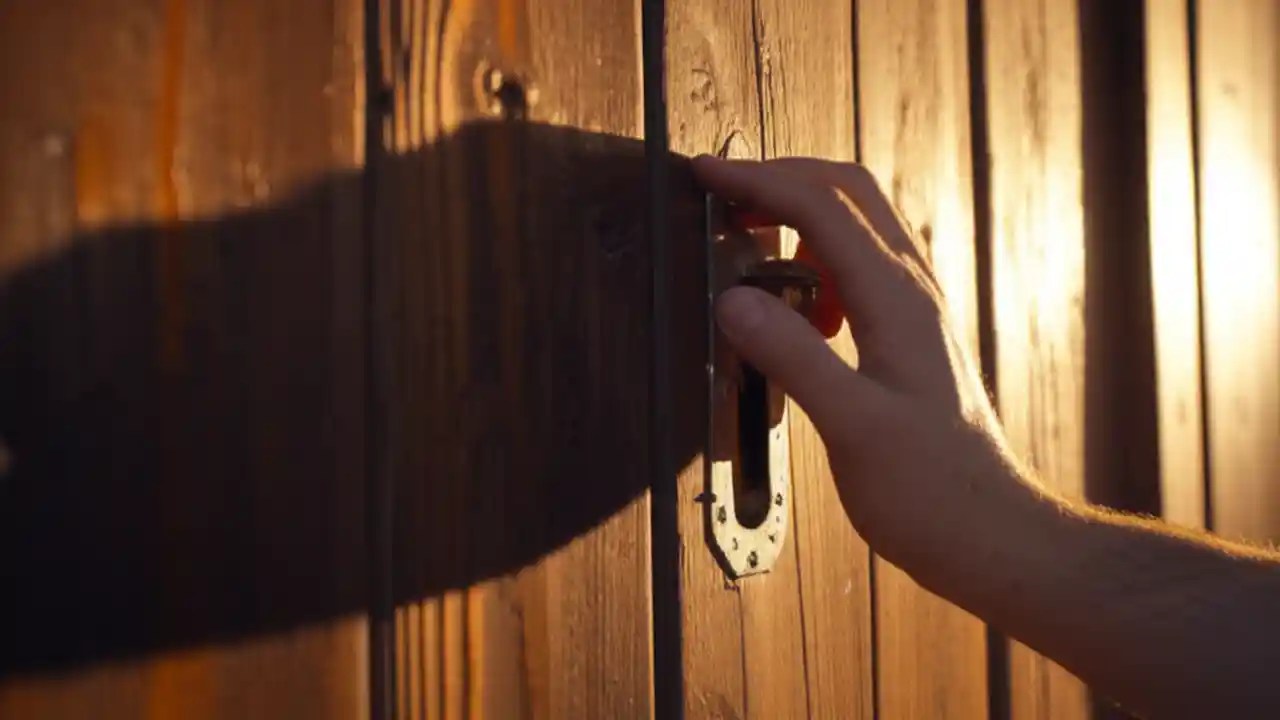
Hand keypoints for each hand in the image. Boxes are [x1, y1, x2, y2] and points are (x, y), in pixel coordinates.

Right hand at [694, 155, 1034, 577]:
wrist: (991, 532)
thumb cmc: (932, 492)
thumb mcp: (853, 428)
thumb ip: (793, 358)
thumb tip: (733, 301)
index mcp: (897, 301)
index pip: (823, 207)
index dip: (760, 180)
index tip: (706, 173)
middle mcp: (913, 292)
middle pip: (848, 194)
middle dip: (782, 177)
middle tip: (723, 189)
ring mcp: (916, 312)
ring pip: (857, 226)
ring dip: (801, 211)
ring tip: (748, 234)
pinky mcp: (910, 338)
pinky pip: (860, 270)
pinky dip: (816, 260)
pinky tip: (794, 305)